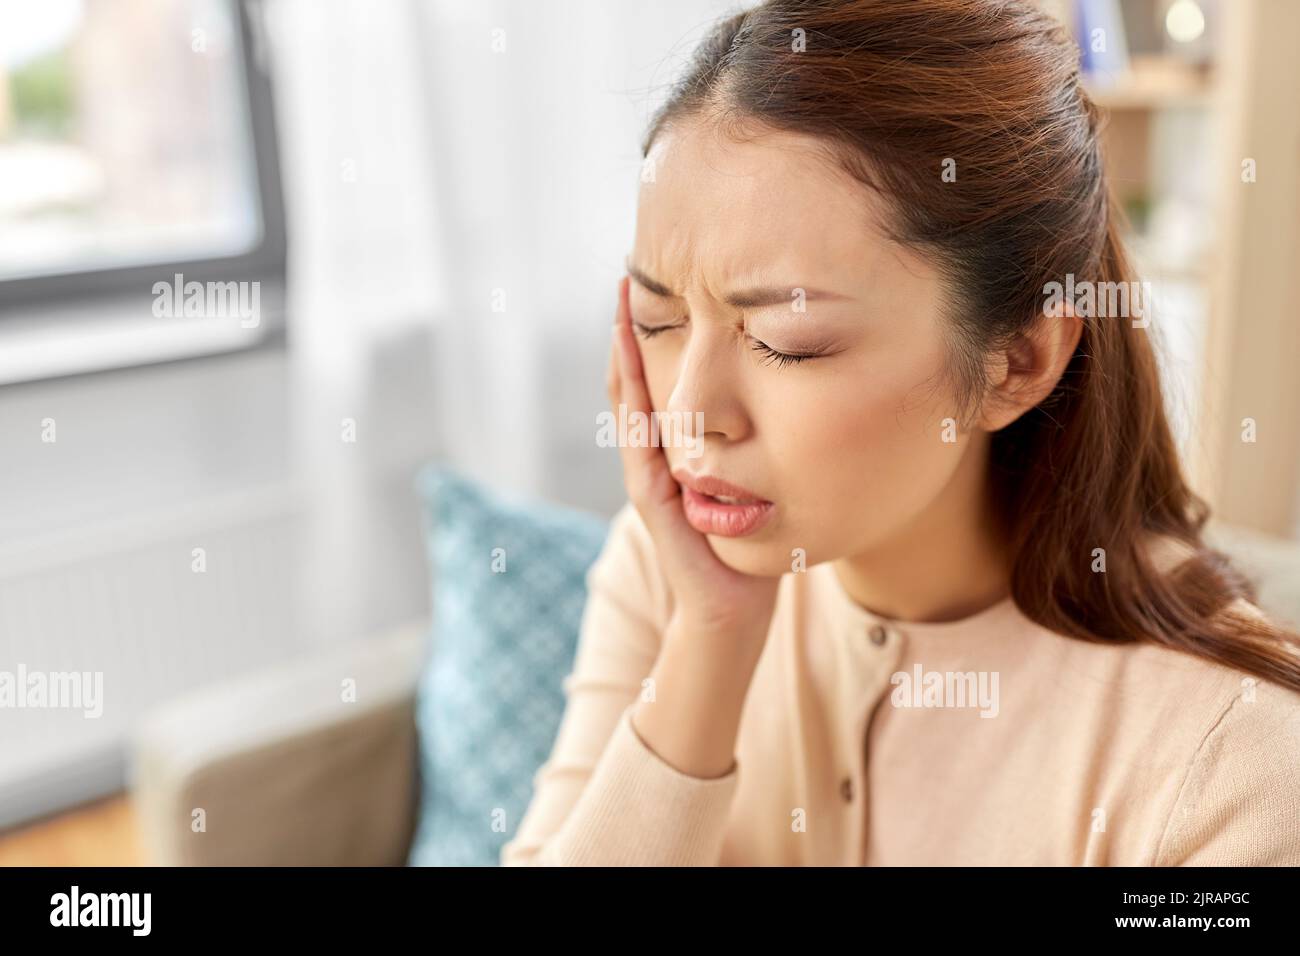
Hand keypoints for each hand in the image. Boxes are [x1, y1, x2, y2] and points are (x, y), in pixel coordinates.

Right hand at [606, 275, 780, 640]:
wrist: (733, 610)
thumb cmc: (752, 547)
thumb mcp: (759, 482)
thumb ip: (762, 448)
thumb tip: (799, 400)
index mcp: (678, 449)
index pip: (658, 381)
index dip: (655, 336)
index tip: (662, 285)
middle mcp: (655, 455)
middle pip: (634, 379)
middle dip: (631, 328)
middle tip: (631, 274)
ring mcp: (646, 473)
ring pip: (626, 397)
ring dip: (622, 348)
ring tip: (623, 300)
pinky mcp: (650, 492)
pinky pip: (636, 432)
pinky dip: (629, 390)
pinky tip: (629, 355)